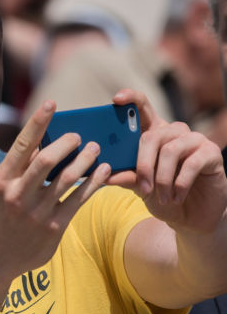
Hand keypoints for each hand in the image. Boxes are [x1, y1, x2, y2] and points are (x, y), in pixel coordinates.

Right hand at [0, 100, 108, 277]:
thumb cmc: (2, 215)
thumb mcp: (2, 190)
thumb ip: (19, 167)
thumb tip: (42, 139)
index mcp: (1, 181)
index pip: (22, 145)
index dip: (38, 122)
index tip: (51, 103)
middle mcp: (16, 196)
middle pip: (46, 159)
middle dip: (67, 142)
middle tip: (79, 136)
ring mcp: (35, 213)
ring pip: (68, 178)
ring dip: (85, 159)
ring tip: (95, 150)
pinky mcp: (54, 228)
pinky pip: (80, 199)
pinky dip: (94, 182)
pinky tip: (102, 171)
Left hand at [106, 89, 226, 232]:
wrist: (191, 215)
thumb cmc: (162, 195)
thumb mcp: (139, 186)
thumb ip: (125, 175)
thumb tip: (102, 173)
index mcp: (154, 134)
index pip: (143, 108)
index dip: (131, 99)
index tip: (116, 99)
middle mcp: (174, 131)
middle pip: (151, 136)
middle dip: (143, 165)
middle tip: (143, 188)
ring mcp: (194, 140)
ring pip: (170, 150)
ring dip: (162, 178)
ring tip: (161, 197)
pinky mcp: (211, 153)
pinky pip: (191, 163)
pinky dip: (179, 184)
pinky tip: (176, 197)